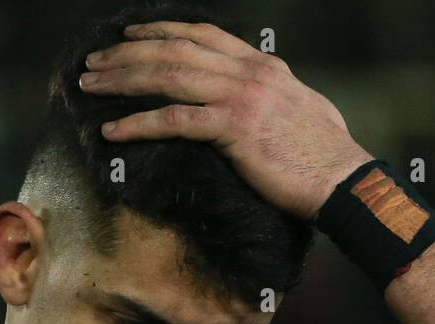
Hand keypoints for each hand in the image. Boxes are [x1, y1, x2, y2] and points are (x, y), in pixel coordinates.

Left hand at [79, 20, 373, 221]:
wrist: (344, 181)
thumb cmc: (325, 157)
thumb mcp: (300, 110)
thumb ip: (272, 95)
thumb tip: (257, 97)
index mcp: (263, 65)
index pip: (203, 35)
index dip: (162, 30)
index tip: (130, 34)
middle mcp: (250, 72)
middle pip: (176, 50)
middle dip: (128, 53)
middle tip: (94, 61)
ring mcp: (242, 97)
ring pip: (168, 77)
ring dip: (123, 80)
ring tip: (90, 85)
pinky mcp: (235, 129)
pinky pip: (175, 121)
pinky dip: (138, 124)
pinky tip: (112, 130)